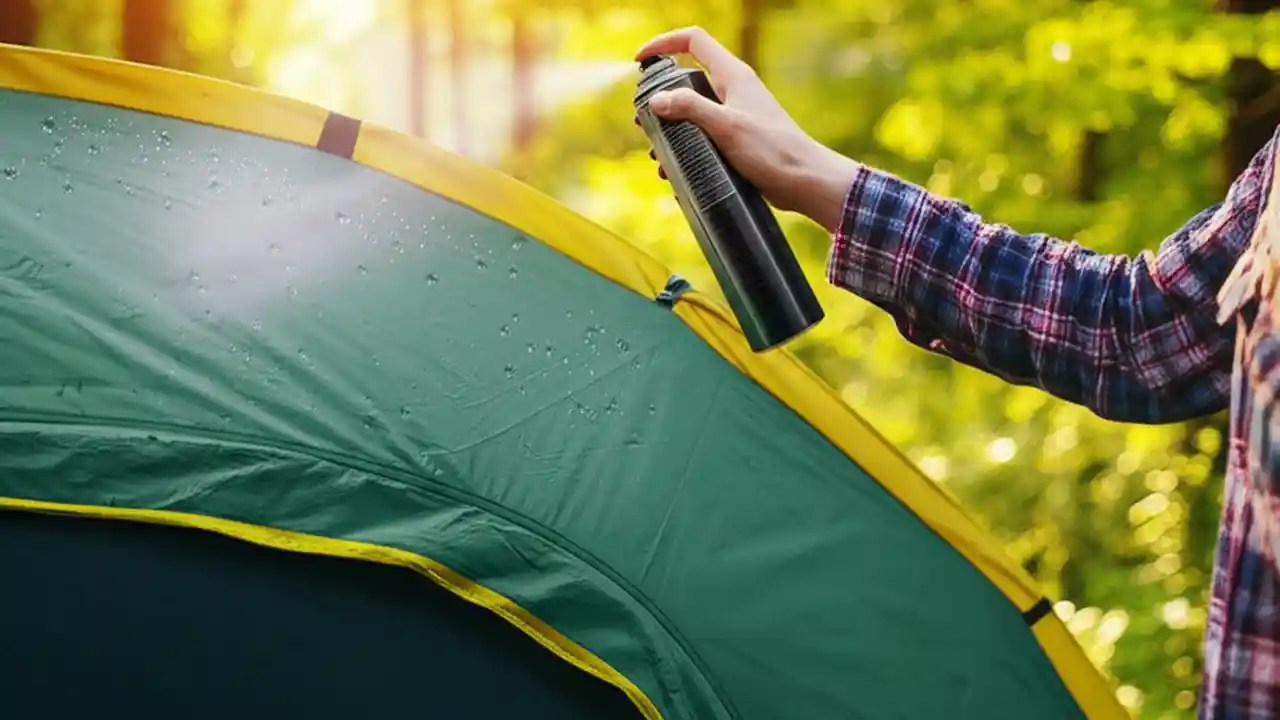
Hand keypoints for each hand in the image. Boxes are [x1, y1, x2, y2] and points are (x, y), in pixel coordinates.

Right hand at [634, 26, 860, 231]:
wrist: (804, 180)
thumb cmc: (772, 150)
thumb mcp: (726, 127)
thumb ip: (691, 109)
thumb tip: (657, 100)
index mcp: (732, 75)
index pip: (693, 41)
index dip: (663, 44)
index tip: (640, 61)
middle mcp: (732, 90)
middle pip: (686, 79)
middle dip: (659, 99)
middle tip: (643, 122)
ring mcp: (734, 114)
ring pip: (691, 112)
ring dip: (670, 131)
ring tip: (657, 154)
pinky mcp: (736, 139)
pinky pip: (702, 136)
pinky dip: (685, 149)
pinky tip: (675, 172)